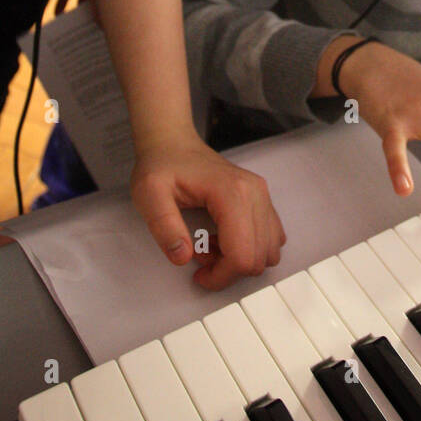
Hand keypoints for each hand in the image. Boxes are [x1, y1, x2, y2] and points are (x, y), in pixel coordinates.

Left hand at [130, 130, 285, 290]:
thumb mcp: (149, 195)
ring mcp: (262, 195)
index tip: (198, 275)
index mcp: (231, 193)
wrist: (172, 143)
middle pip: (258, 257)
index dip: (221, 276)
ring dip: (241, 259)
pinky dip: (251, 248)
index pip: (242, 255)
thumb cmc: (161, 166)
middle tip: (200, 257)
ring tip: (212, 246)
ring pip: (269, 250)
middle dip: (229, 270)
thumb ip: (164, 227)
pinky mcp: (263, 198)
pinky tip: (225, 238)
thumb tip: (182, 257)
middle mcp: (255, 193)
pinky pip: (271, 237)